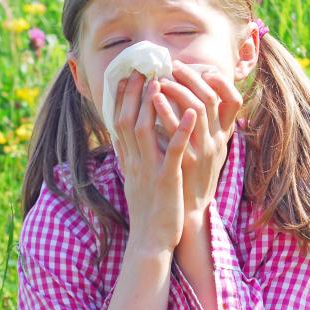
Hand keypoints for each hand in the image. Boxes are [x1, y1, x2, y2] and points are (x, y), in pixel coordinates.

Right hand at [113, 68, 196, 252]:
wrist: (150, 241)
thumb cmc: (149, 210)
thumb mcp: (136, 179)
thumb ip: (133, 157)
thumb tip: (128, 139)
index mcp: (128, 161)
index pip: (119, 122)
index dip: (122, 97)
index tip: (127, 76)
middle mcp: (134, 162)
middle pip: (127, 119)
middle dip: (134, 92)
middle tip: (143, 67)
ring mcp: (148, 170)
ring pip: (145, 130)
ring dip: (153, 104)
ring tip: (161, 80)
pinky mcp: (166, 181)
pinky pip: (173, 152)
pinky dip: (180, 131)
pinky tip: (190, 113)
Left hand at [152, 60, 243, 218]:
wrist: (188, 214)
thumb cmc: (193, 180)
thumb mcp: (208, 152)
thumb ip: (206, 128)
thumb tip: (197, 102)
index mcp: (221, 136)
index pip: (231, 99)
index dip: (217, 80)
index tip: (199, 67)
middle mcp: (216, 141)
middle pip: (210, 97)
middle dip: (191, 77)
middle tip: (172, 64)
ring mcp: (201, 151)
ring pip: (196, 109)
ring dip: (178, 89)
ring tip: (160, 77)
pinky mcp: (185, 163)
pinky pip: (177, 132)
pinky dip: (166, 112)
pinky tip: (152, 98)